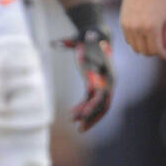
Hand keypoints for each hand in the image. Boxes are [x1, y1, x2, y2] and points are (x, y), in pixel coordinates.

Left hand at [59, 3, 113, 131]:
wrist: (95, 36)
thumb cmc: (89, 39)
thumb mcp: (82, 40)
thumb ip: (71, 42)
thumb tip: (58, 42)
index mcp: (107, 75)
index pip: (102, 96)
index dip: (93, 107)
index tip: (83, 116)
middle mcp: (107, 82)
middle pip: (102, 106)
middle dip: (91, 117)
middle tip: (80, 129)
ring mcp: (101, 84)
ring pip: (95, 105)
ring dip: (85, 115)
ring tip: (72, 121)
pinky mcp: (94, 85)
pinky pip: (89, 100)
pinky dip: (81, 107)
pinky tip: (72, 114)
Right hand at [120, 0, 165, 58]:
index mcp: (152, 28)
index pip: (157, 50)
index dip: (165, 54)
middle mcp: (138, 29)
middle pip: (145, 52)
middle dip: (155, 52)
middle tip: (163, 48)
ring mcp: (128, 26)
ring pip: (135, 48)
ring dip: (145, 48)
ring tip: (154, 41)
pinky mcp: (123, 23)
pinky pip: (129, 40)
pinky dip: (137, 41)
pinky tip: (145, 34)